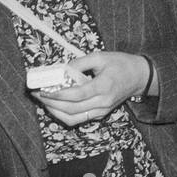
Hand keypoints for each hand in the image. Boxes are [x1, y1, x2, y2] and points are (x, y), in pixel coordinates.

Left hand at [32, 51, 149, 127]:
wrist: (139, 77)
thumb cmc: (120, 64)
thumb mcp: (101, 56)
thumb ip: (80, 62)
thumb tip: (61, 69)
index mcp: (104, 86)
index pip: (77, 95)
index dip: (58, 95)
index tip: (43, 90)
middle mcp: (103, 102)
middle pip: (72, 109)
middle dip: (51, 103)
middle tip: (37, 94)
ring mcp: (102, 111)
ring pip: (73, 118)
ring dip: (55, 112)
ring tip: (43, 101)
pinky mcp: (100, 115)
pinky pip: (78, 119)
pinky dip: (64, 115)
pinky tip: (55, 106)